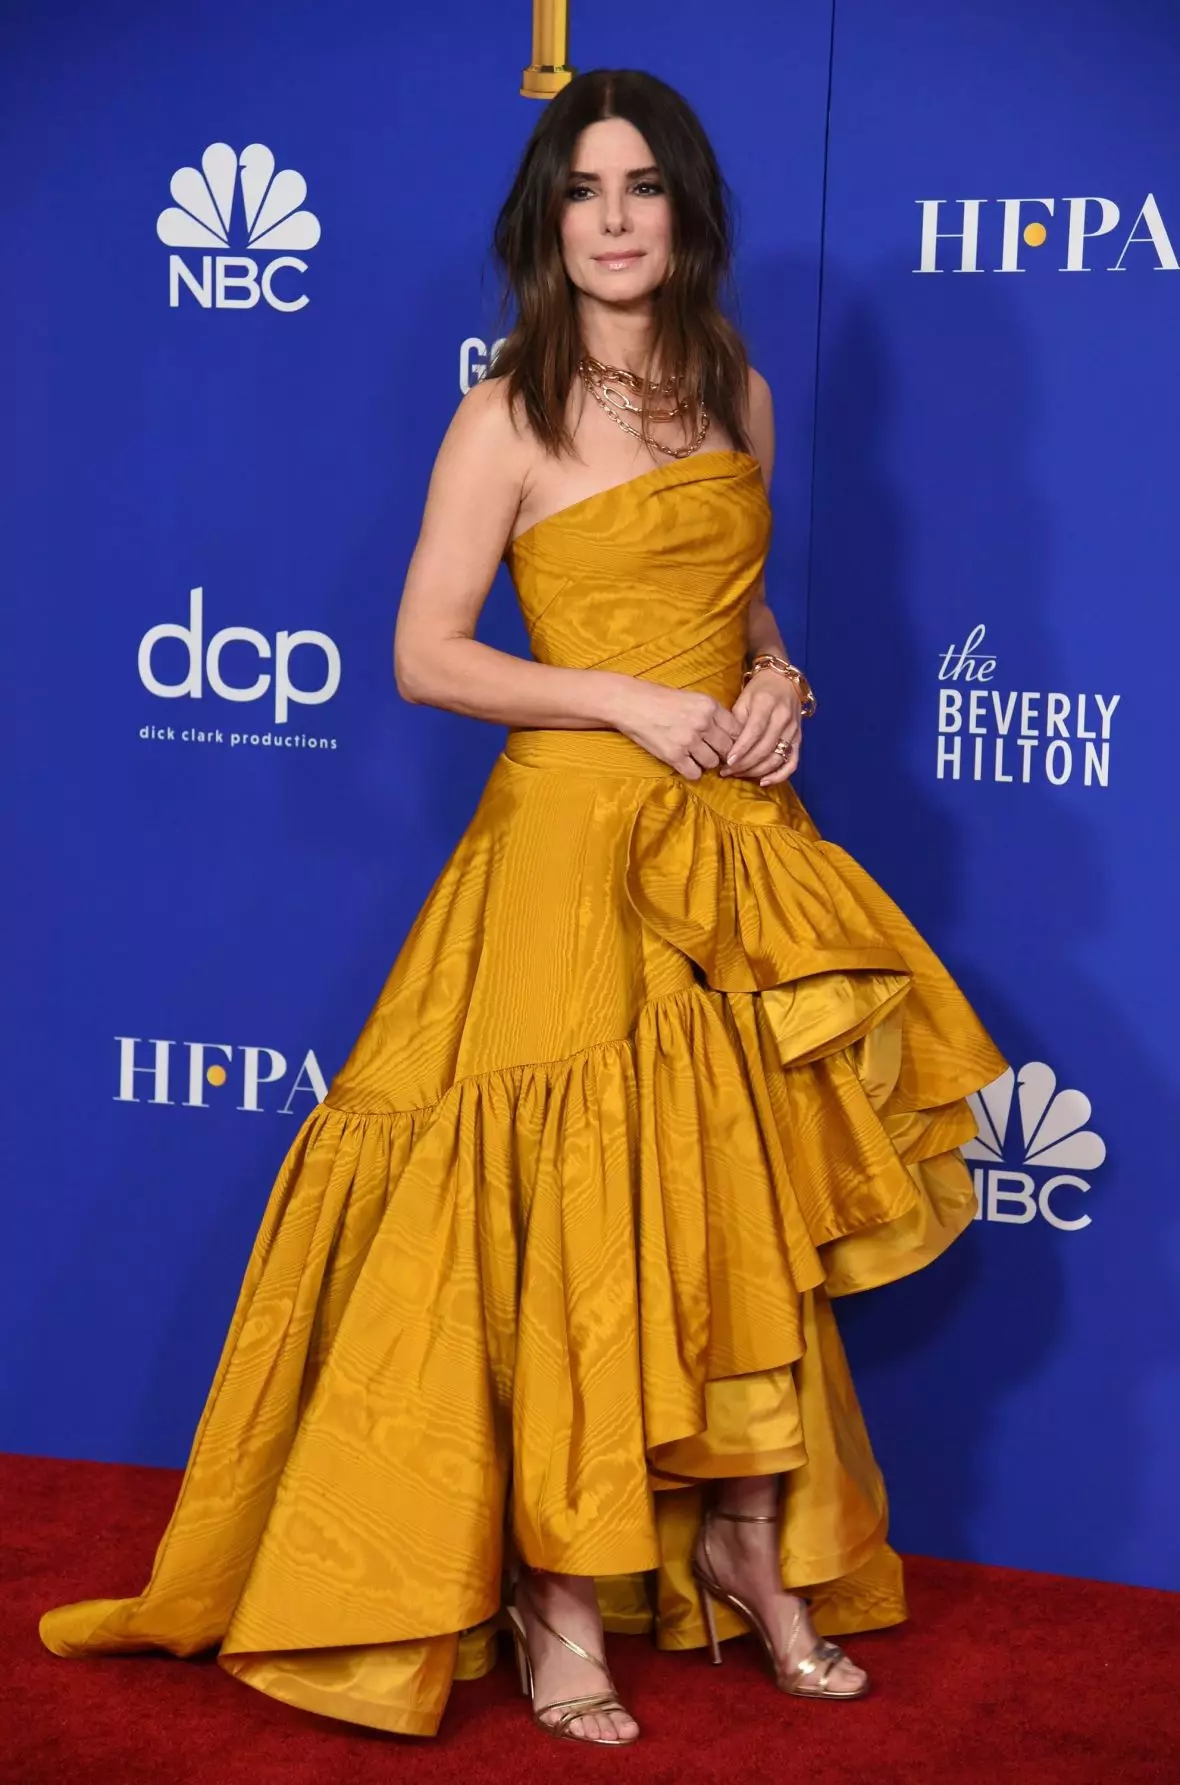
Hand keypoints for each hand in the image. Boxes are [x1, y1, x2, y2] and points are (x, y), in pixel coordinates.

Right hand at [611, 681, 742, 780]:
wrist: (631, 704)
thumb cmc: (662, 700)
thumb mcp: (694, 698)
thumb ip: (714, 714)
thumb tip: (734, 734)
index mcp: (710, 707)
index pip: (737, 731)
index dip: (735, 740)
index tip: (728, 743)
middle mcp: (702, 724)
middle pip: (727, 749)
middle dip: (722, 753)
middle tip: (712, 751)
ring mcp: (688, 741)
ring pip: (712, 763)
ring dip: (706, 762)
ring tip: (695, 755)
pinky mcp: (673, 756)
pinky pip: (695, 774)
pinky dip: (692, 771)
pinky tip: (685, 763)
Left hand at [719, 669, 801, 784]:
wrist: (783, 681)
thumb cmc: (758, 691)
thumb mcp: (743, 699)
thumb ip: (736, 722)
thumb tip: (726, 747)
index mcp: (767, 704)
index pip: (755, 731)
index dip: (741, 749)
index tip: (727, 762)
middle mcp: (783, 718)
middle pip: (765, 749)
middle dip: (744, 764)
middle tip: (726, 771)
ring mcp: (793, 730)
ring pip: (777, 758)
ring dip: (756, 771)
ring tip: (738, 774)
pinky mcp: (799, 739)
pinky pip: (792, 762)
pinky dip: (779, 775)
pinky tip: (764, 782)